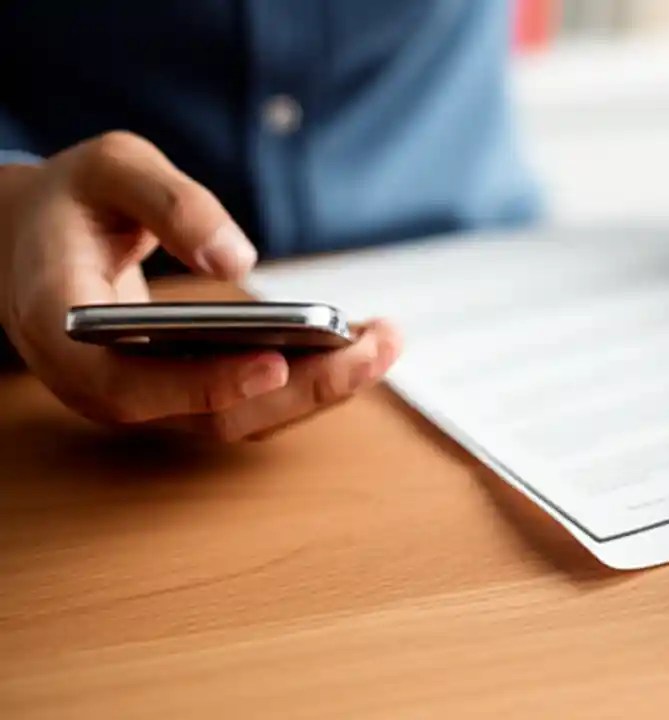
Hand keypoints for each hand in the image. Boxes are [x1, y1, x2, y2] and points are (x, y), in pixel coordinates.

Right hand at [0, 131, 401, 439]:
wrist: (35, 238)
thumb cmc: (72, 199)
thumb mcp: (111, 169)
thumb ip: (169, 203)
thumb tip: (237, 258)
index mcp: (60, 330)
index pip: (129, 386)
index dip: (203, 386)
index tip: (276, 365)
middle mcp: (103, 385)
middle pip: (209, 416)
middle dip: (304, 389)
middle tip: (375, 347)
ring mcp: (146, 398)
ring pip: (241, 418)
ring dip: (322, 388)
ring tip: (385, 341)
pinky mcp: (182, 394)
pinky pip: (250, 400)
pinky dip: (308, 379)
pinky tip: (359, 344)